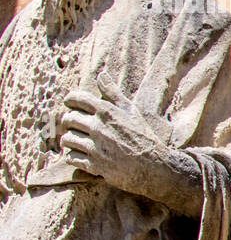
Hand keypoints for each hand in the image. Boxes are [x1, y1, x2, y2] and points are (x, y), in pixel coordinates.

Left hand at [59, 74, 170, 192]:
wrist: (154, 166)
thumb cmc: (143, 136)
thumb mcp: (131, 111)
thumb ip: (113, 92)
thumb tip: (101, 74)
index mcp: (107, 112)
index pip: (76, 98)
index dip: (70, 100)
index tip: (70, 104)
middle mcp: (98, 127)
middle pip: (68, 119)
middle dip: (69, 121)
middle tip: (74, 125)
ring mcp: (95, 147)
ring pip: (67, 139)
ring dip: (69, 140)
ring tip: (77, 141)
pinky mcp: (94, 164)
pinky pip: (71, 157)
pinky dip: (73, 156)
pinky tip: (81, 155)